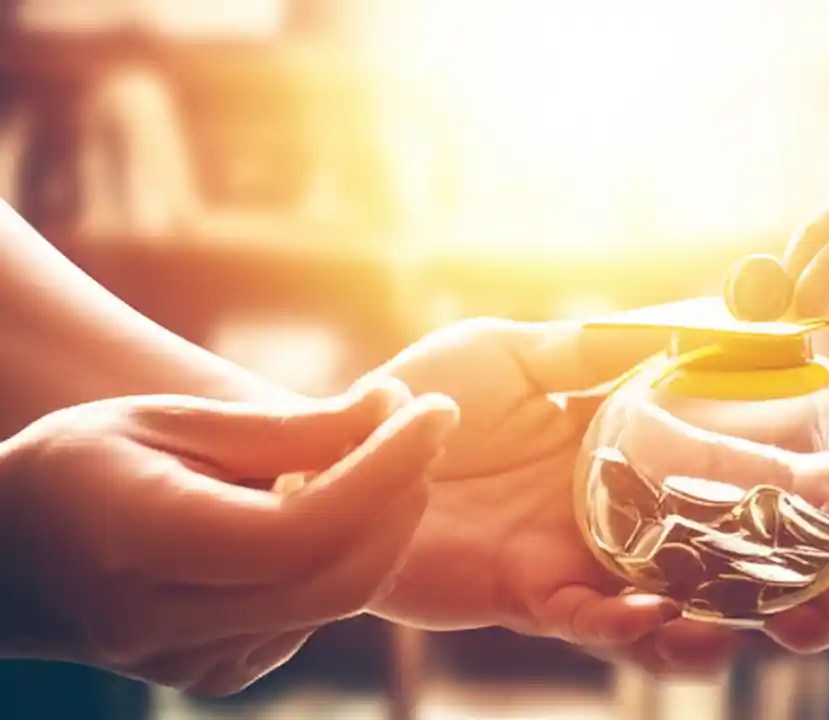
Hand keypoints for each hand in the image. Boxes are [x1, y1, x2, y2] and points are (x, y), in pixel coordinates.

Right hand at [0, 383, 457, 695]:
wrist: (11, 558)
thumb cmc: (83, 465)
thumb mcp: (168, 421)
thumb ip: (283, 428)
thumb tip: (391, 411)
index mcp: (138, 546)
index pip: (302, 529)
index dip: (384, 471)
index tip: (434, 412)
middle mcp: (164, 625)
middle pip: (338, 580)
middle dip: (402, 502)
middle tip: (423, 433)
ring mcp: (194, 665)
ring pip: (335, 601)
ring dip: (380, 525)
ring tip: (372, 455)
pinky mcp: (219, 676)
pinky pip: (313, 616)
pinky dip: (340, 558)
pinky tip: (321, 509)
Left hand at [364, 319, 828, 676]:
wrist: (339, 450)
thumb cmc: (425, 394)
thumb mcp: (521, 350)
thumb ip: (607, 345)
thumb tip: (708, 315)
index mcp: (627, 453)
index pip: (734, 478)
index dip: (805, 492)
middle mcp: (617, 516)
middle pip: (725, 559)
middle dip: (798, 582)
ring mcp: (580, 561)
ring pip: (680, 606)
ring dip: (744, 621)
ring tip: (801, 623)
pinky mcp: (531, 596)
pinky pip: (598, 624)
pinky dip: (644, 630)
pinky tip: (686, 626)